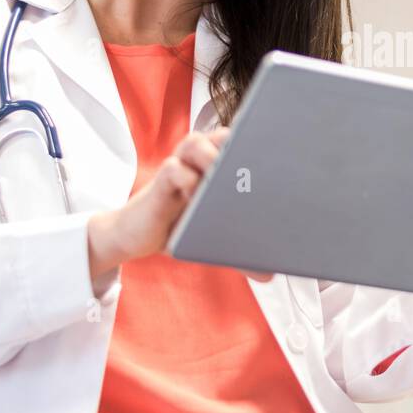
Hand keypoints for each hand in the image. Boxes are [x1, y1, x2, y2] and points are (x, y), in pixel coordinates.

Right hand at [87, 126, 273, 282]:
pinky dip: (185, 177)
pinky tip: (193, 195)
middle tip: (254, 159)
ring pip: (195, 142)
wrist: (136, 238)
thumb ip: (240, 253)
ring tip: (222, 174)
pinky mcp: (159, 183)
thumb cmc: (178, 229)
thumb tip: (270, 275)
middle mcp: (196, 162)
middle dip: (238, 143)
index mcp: (214, 168)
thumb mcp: (213, 241)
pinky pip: (173, 169)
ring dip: (211, 154)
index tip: (276, 152)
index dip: (256, 142)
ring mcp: (177, 168)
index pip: (238, 143)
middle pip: (220, 136)